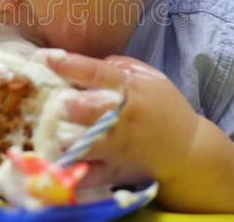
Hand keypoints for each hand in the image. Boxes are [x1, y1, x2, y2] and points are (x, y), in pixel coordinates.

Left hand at [49, 53, 200, 187]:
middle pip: (84, 108)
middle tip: (57, 103)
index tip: (46, 58)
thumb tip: (91, 62)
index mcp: (131, 89)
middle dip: (65, 104)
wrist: (187, 151)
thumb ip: (122, 66)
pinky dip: (70, 171)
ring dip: (64, 137)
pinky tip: (59, 163)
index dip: (69, 64)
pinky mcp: (114, 171)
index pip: (96, 72)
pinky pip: (85, 175)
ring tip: (57, 133)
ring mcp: (117, 146)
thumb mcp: (152, 79)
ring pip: (79, 143)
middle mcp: (121, 117)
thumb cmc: (166, 109)